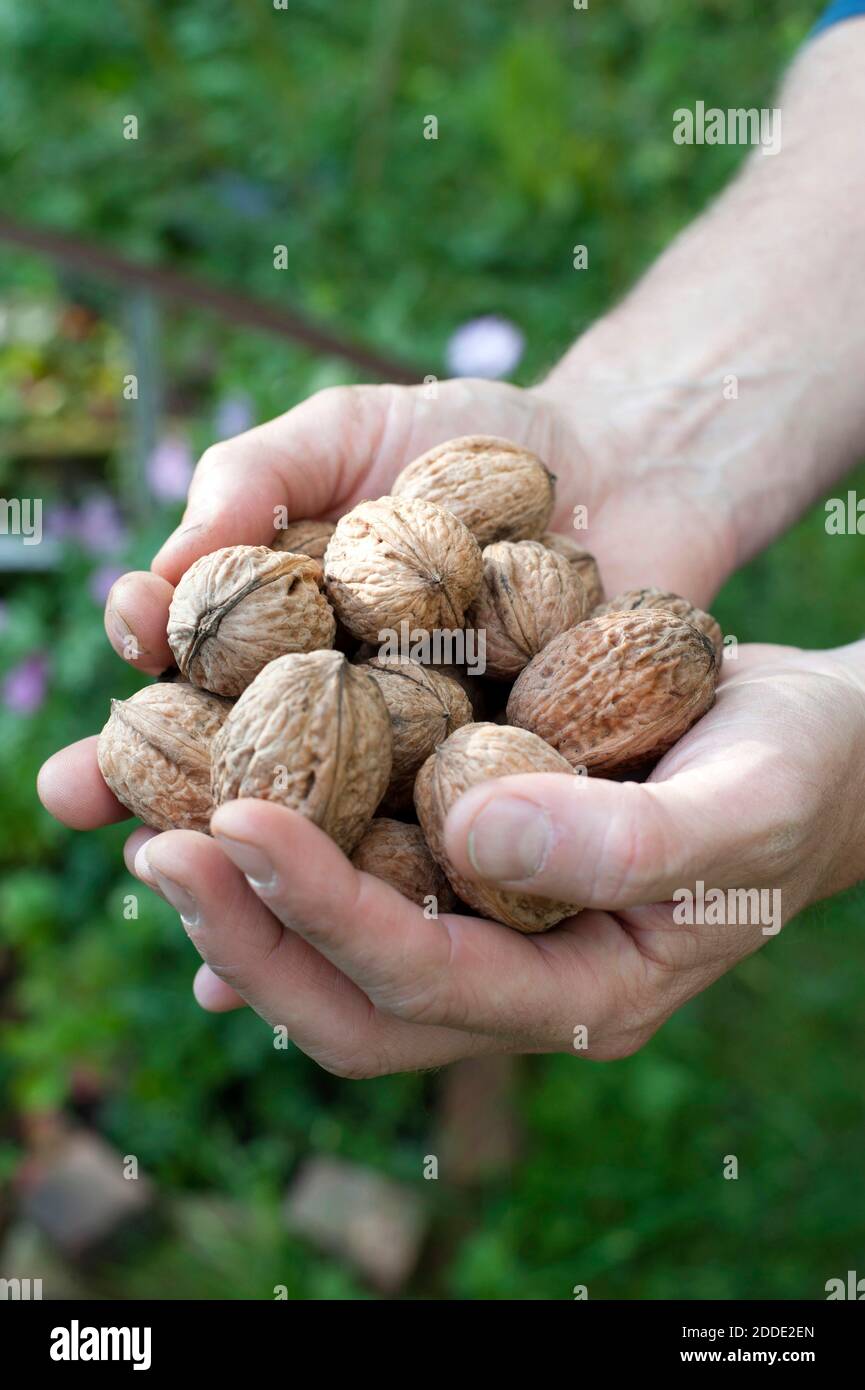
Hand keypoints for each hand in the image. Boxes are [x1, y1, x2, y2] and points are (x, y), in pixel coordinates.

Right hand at [37, 372, 735, 835]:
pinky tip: (313, 962)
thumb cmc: (480, 431)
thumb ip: (258, 475)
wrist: (625, 463)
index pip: (189, 648)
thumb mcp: (353, 429)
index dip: (143, 659)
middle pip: (231, 753)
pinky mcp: (496, 792)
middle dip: (153, 780)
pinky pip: (429, 855)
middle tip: (76, 800)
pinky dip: (376, 904)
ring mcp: (411, 755)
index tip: (117, 660)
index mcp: (282, 621)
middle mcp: (332, 700)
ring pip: (320, 826)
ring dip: (248, 866)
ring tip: (182, 895)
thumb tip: (173, 562)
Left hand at [107, 640, 864, 1075]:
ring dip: (245, 907)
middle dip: (248, 935)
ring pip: (340, 961)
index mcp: (585, 992)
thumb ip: (631, 840)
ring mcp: (493, 933)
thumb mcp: (745, 802)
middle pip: (353, 1006)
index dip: (322, 913)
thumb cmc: (799, 772)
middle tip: (156, 848)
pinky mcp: (474, 873)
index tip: (233, 825)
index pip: (427, 980)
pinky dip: (287, 868)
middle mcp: (521, 980)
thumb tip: (475, 833)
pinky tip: (225, 822)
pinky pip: (365, 888)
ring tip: (160, 828)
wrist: (815, 749)